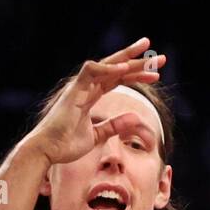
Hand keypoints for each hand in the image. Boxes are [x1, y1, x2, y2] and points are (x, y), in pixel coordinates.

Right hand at [24, 38, 166, 164]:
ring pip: (108, 66)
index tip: (156, 74)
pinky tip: (126, 68)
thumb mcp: (96, 136)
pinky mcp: (73, 91)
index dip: (136, 74)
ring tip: (151, 59)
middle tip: (161, 58)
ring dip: (130, 62)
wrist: (47, 151)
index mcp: (90, 95)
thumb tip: (134, 117)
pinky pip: (90, 71)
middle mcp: (86, 87)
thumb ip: (114, 125)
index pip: (117, 79)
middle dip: (139, 61)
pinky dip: (108, 69)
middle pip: (116, 68)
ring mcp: (79, 87)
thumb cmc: (65, 145)